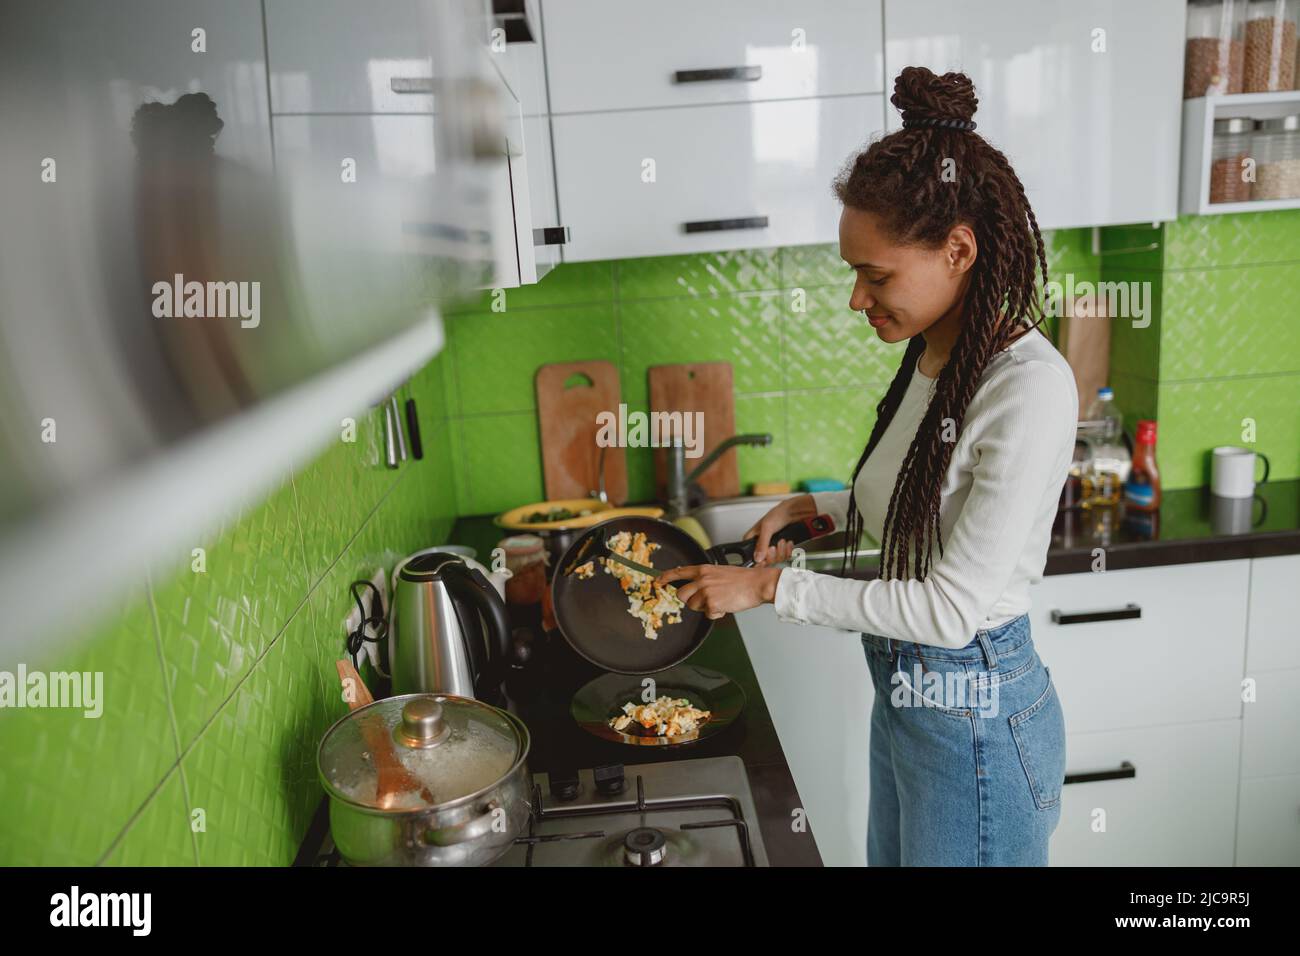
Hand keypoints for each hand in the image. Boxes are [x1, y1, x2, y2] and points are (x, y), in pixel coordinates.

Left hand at [653, 564, 782, 618]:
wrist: (757, 584)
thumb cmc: (743, 579)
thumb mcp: (720, 572)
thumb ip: (706, 578)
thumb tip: (696, 588)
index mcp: (704, 569)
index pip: (679, 572)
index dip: (665, 577)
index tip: (658, 581)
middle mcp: (702, 579)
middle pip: (681, 594)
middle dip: (689, 600)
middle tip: (702, 600)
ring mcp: (706, 592)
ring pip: (693, 606)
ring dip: (704, 607)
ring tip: (720, 601)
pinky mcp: (712, 604)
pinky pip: (707, 614)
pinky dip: (716, 614)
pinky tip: (726, 606)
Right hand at [743, 493, 815, 565]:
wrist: (794, 512)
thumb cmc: (778, 514)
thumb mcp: (767, 528)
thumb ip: (762, 544)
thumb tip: (757, 558)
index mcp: (752, 538)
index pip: (750, 555)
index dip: (757, 559)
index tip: (764, 559)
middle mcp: (761, 544)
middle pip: (764, 560)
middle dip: (773, 554)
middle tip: (775, 546)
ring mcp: (771, 547)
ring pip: (775, 559)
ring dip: (782, 551)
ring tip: (783, 541)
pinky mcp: (781, 549)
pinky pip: (784, 557)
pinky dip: (788, 551)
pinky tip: (788, 543)